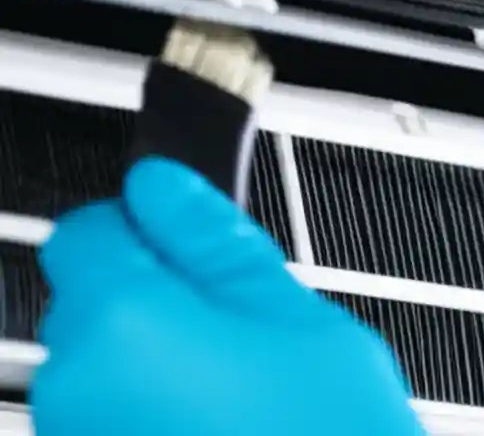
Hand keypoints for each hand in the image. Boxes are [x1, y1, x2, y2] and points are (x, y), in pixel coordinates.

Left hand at [33, 157, 423, 435]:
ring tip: (239, 400)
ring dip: (155, 367)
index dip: (148, 230)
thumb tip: (164, 186)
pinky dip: (149, 419)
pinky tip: (217, 434)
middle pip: (93, 302)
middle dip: (156, 304)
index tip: (191, 248)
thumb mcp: (296, 319)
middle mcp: (73, 385)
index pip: (89, 230)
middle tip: (241, 336)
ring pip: (104, 367)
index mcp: (124, 321)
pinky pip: (109, 422)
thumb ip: (215, 241)